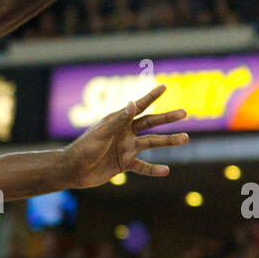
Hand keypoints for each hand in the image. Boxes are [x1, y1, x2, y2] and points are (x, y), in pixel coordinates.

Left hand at [64, 85, 187, 189]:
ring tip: (185, 138)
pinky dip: (154, 169)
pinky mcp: (124, 164)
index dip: (151, 97)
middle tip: (185, 112)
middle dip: (167, 118)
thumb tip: (134, 102)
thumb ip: (119, 120)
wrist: (73, 170)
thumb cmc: (84, 148)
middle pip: (151, 123)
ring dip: (168, 141)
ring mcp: (126, 148)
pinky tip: (166, 170)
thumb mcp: (103, 133)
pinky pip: (142, 166)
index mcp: (118, 121)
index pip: (139, 107)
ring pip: (151, 143)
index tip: (164, 87)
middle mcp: (125, 133)